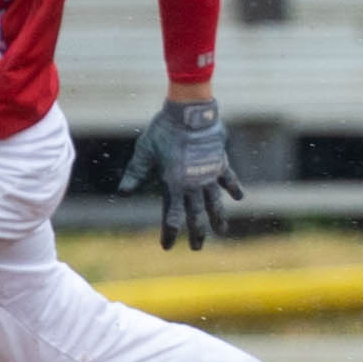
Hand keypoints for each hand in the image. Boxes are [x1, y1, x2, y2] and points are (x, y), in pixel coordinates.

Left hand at [116, 97, 243, 250]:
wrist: (189, 113)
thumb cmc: (163, 130)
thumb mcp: (145, 152)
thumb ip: (135, 173)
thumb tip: (122, 192)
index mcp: (173, 184)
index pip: (172, 216)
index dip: (170, 233)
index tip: (167, 247)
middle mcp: (193, 184)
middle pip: (196, 215)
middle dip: (196, 234)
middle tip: (197, 248)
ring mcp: (209, 174)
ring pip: (215, 202)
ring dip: (218, 218)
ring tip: (222, 231)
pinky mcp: (220, 162)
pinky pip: (229, 178)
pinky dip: (234, 188)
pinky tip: (240, 198)